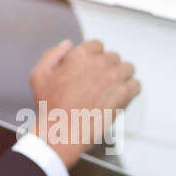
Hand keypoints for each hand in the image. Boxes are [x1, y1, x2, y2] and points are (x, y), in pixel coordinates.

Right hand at [27, 38, 139, 167]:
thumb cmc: (50, 106)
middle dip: (108, 67)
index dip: (94, 57)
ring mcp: (114, 78)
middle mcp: (99, 63)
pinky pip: (136, 85)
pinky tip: (122, 97)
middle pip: (113, 57)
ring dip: (122, 76)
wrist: (62, 131)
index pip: (98, 46)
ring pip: (127, 69)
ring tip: (113, 89)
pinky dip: (131, 90)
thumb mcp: (39, 75)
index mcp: (80, 55)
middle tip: (100, 83)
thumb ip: (53, 54)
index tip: (91, 68)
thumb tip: (68, 44)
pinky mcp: (124, 95)